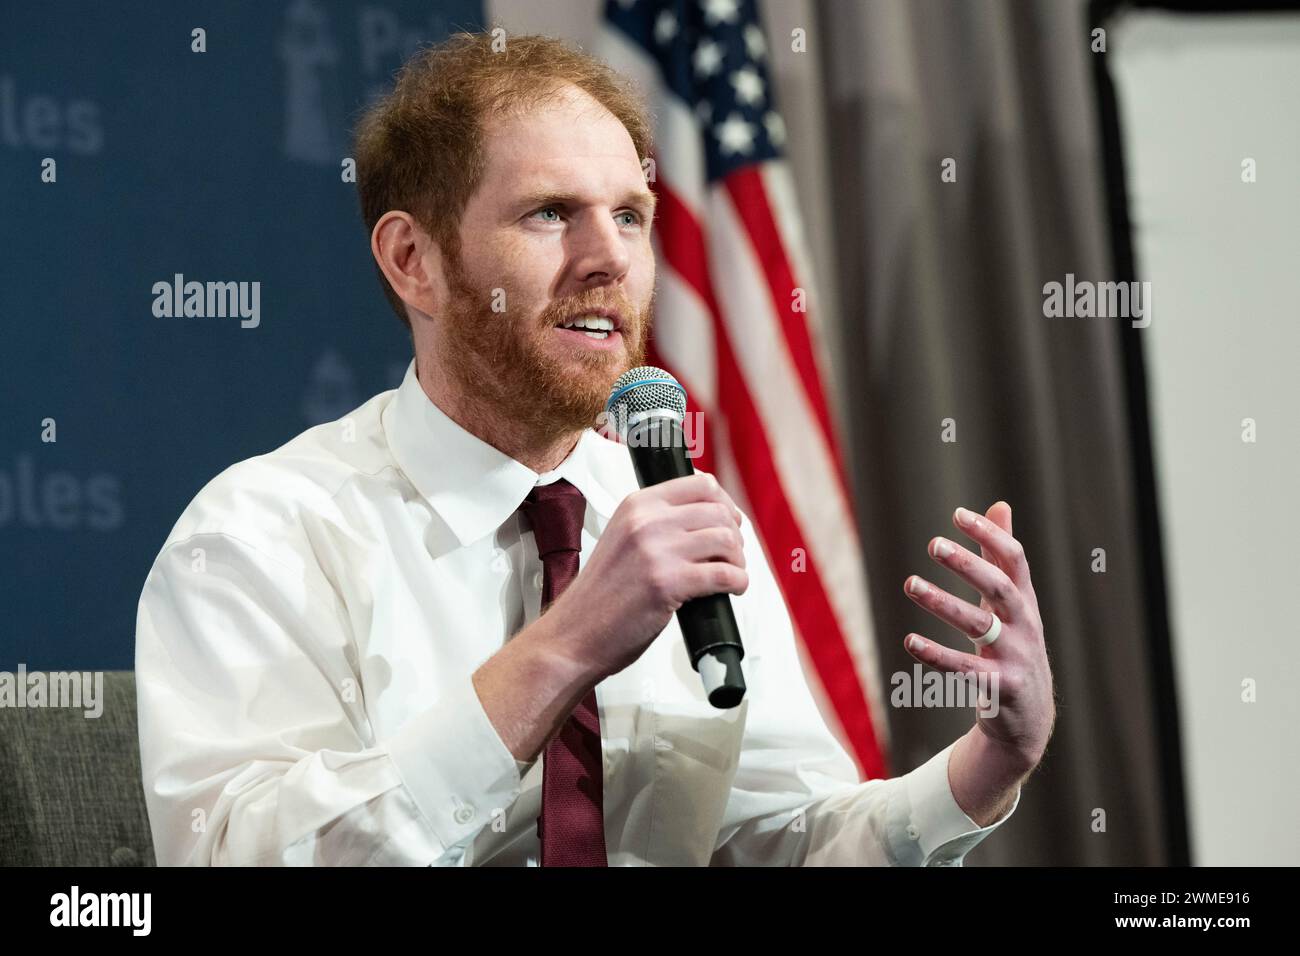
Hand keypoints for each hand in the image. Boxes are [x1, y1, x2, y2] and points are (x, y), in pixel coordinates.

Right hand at [546, 471, 747, 680]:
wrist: (575, 633)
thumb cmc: (600, 595)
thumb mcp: (622, 539)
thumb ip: (656, 524)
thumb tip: (706, 520)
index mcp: (637, 505)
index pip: (700, 485)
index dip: (724, 504)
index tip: (729, 523)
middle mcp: (647, 521)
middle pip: (719, 513)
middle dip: (735, 536)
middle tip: (732, 556)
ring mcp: (657, 551)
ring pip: (726, 541)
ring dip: (738, 560)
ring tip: (732, 574)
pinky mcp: (668, 583)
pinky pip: (724, 574)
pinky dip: (738, 583)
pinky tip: (733, 590)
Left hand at [901, 501, 1055, 771]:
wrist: (1029, 720)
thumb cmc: (1013, 647)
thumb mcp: (1011, 602)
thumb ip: (1001, 556)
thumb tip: (999, 505)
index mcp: (1026, 601)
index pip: (1014, 560)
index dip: (989, 535)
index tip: (958, 514)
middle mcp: (1025, 626)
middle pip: (1000, 588)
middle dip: (968, 565)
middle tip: (933, 544)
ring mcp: (1016, 658)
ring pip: (978, 626)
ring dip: (943, 603)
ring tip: (910, 583)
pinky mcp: (1001, 688)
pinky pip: (965, 669)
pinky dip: (937, 655)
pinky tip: (910, 641)